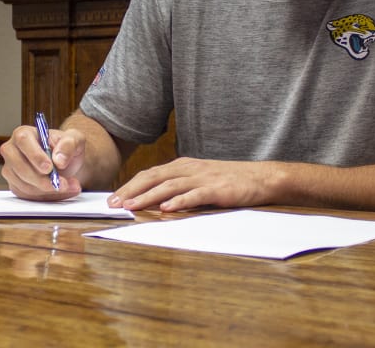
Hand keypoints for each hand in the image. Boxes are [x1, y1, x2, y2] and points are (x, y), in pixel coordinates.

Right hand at [0, 124, 85, 200]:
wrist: (65, 163)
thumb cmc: (66, 148)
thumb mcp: (75, 140)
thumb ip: (69, 145)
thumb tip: (59, 159)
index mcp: (24, 133)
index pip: (23, 141)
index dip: (35, 156)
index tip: (49, 168)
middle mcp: (12, 150)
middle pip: (19, 166)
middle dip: (41, 179)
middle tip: (62, 183)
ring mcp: (11, 169)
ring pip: (23, 184)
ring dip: (47, 190)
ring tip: (68, 186)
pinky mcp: (15, 185)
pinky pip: (26, 195)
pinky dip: (45, 196)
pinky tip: (60, 191)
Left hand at [108, 158, 275, 211]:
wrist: (261, 178)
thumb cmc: (229, 182)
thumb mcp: (200, 180)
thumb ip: (180, 187)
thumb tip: (154, 202)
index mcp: (184, 166)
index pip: (150, 174)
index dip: (130, 185)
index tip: (113, 199)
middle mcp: (190, 169)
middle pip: (154, 177)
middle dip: (132, 190)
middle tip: (113, 204)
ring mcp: (203, 178)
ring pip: (170, 186)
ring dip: (149, 196)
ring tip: (132, 206)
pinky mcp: (217, 189)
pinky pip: (195, 195)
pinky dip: (179, 201)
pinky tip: (167, 209)